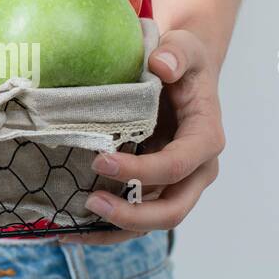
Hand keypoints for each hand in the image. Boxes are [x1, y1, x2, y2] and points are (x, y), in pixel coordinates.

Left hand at [73, 29, 223, 243]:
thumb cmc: (182, 62)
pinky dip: (107, 229)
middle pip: (172, 210)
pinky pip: (136, 218)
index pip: (176, 166)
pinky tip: (73, 231)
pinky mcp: (156, 190)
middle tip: (91, 202)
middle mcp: (197, 170)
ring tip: (73, 230)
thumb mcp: (184, 47)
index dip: (140, 170)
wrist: (182, 75)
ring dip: (116, 230)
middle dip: (132, 215)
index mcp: (205, 138)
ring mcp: (177, 185)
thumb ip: (176, 53)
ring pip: (152, 223)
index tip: (101, 160)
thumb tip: (161, 66)